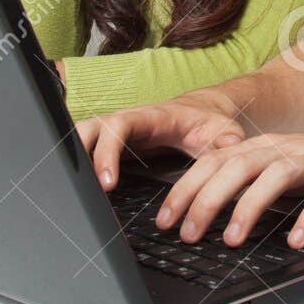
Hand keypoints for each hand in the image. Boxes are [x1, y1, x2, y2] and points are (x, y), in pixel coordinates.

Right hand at [76, 92, 243, 189]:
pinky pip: (87, 149)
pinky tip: (76, 187)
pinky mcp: (112, 145)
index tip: (107, 182)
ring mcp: (116, 132)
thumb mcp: (220, 130)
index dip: (107, 152)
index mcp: (149, 116)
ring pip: (81, 137)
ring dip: (72, 158)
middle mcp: (126, 121)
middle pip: (89, 128)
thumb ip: (227, 138)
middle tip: (81, 189)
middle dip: (78, 153)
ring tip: (72, 191)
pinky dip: (78, 163)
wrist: (201, 113)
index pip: (118, 127)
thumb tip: (232, 146)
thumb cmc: (207, 122)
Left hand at [154, 127, 303, 249]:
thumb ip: (247, 183)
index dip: (186, 189)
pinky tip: (296, 240)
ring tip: (233, 239)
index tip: (165, 219)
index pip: (214, 161)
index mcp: (264, 148)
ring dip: (249, 207)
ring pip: (275, 175)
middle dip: (207, 200)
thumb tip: (201, 212)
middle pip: (237, 166)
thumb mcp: (279, 169)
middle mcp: (285, 149)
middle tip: (188, 234)